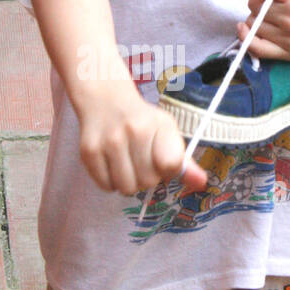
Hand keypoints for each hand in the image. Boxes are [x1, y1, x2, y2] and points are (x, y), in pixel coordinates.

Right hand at [78, 86, 207, 195]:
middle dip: (147, 178)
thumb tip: (201, 183)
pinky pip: (106, 186)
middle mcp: (134, 131)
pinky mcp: (89, 152)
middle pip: (148, 182)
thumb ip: (183, 162)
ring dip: (128, 183)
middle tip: (141, 161)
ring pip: (126, 188)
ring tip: (127, 165)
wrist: (105, 101)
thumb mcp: (167, 133)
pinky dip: (110, 182)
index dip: (167, 170)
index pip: (171, 165)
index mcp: (159, 125)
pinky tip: (112, 164)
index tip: (162, 161)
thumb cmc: (142, 122)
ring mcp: (109, 142)